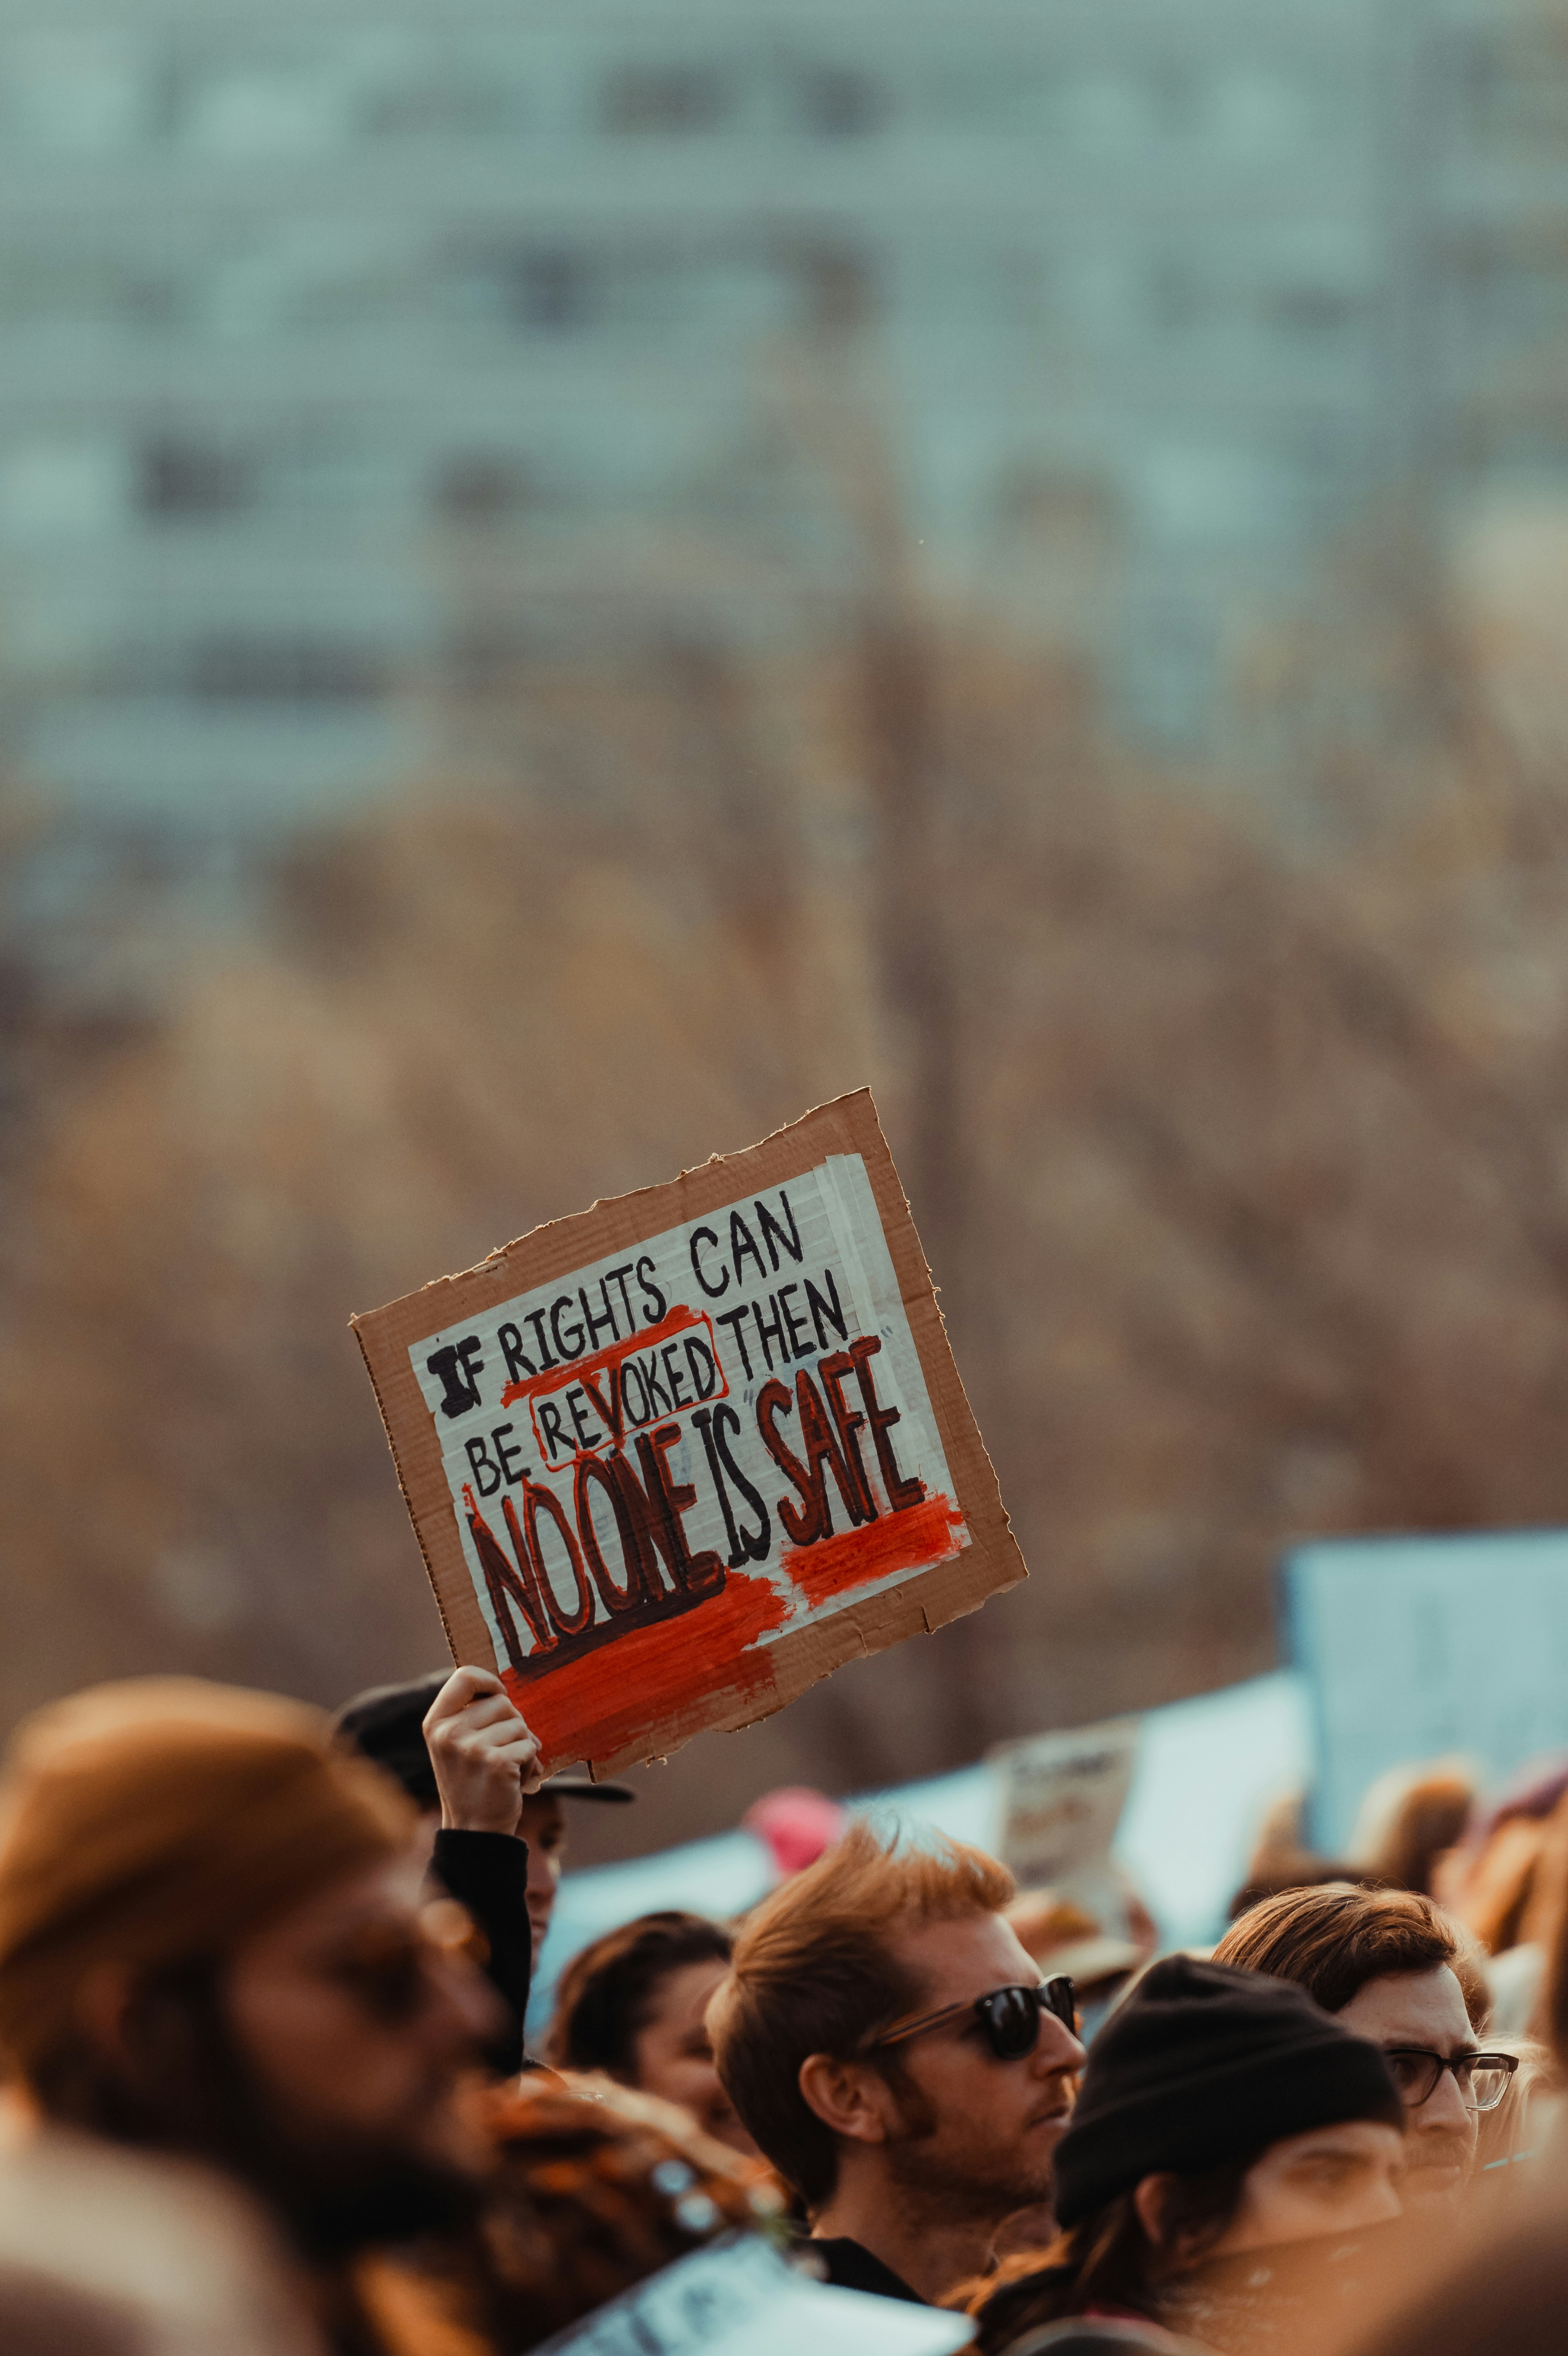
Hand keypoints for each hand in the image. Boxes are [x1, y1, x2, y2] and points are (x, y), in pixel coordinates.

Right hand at [422, 1666, 543, 1834]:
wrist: (473, 1831)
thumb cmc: (471, 1783)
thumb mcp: (455, 1745)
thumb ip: (470, 1715)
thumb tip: (503, 1688)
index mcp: (435, 1723)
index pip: (464, 1676)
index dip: (490, 1681)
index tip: (499, 1696)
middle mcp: (449, 1733)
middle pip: (502, 1701)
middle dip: (513, 1723)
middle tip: (504, 1750)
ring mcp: (472, 1749)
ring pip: (520, 1724)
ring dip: (523, 1745)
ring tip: (508, 1768)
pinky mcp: (497, 1763)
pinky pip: (530, 1746)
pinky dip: (531, 1763)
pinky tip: (516, 1780)